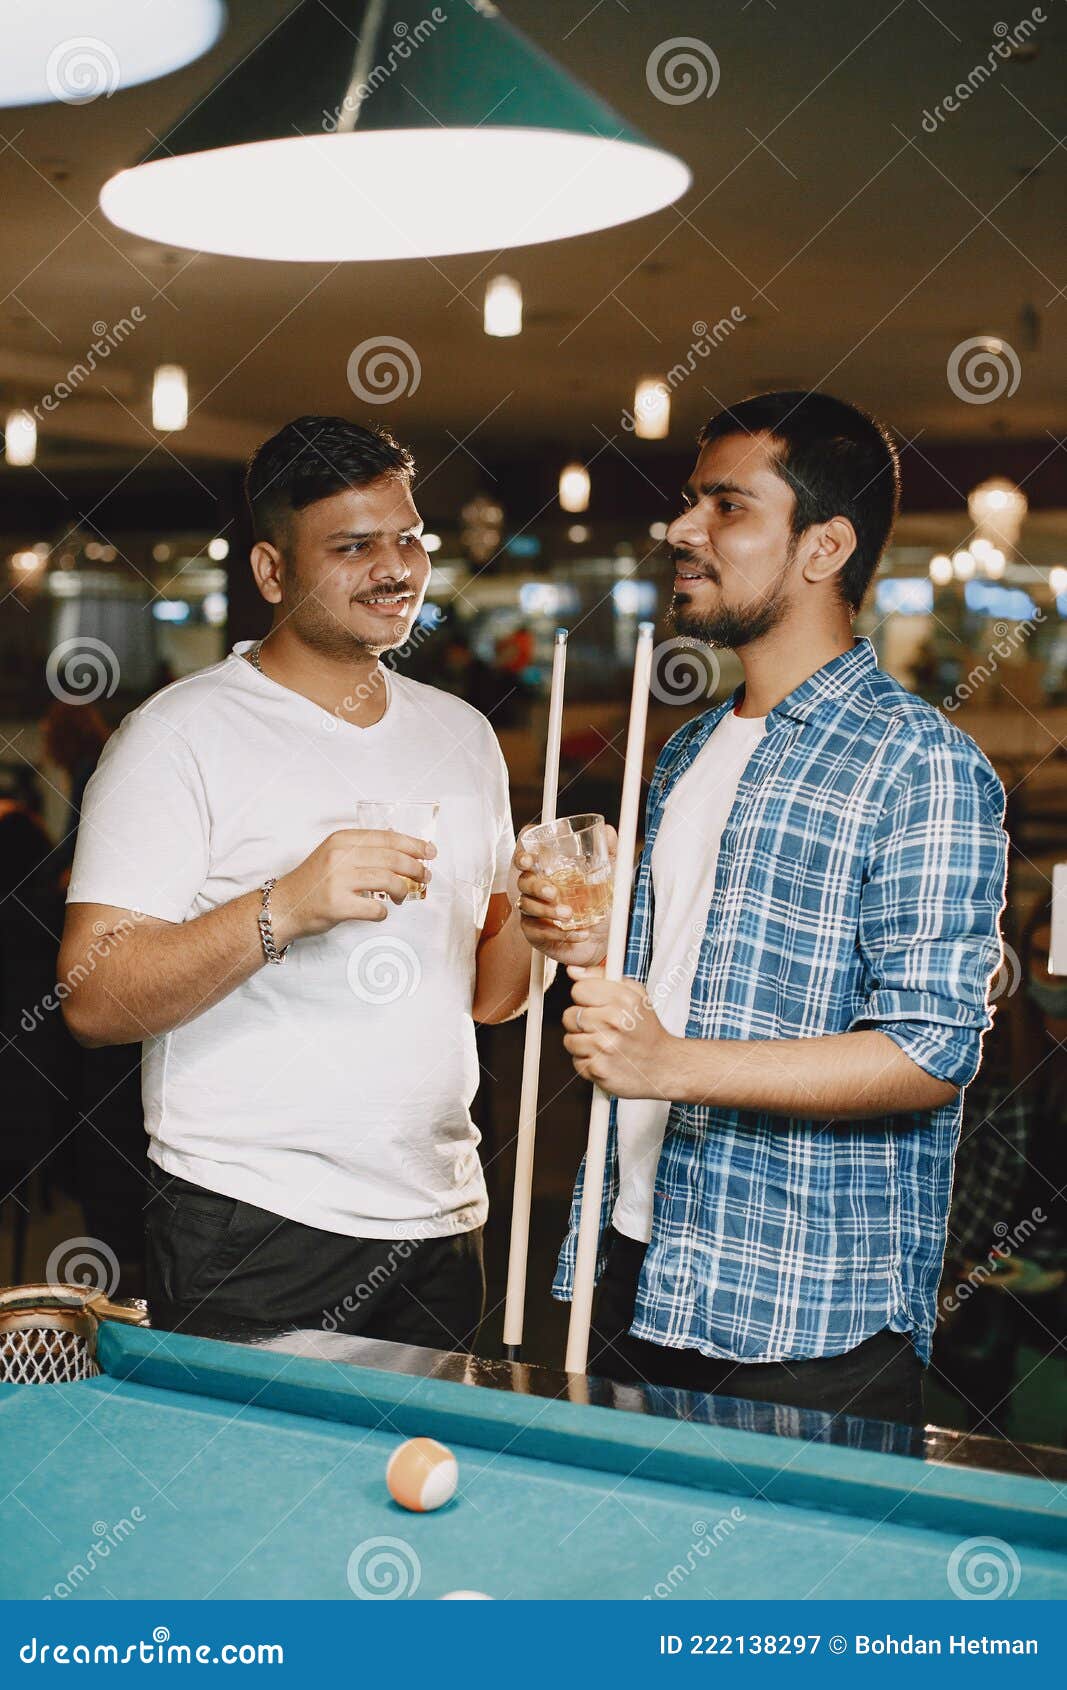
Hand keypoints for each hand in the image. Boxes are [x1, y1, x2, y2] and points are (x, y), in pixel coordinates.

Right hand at [271, 829, 435, 943]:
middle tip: (425, 876)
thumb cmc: (313, 882)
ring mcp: (338, 880)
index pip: (387, 837)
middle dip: (416, 869)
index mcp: (342, 839)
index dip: (413, 845)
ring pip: (388, 881)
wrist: (284, 905)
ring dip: (403, 891)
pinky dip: (384, 912)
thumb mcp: (334, 853)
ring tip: (402, 896)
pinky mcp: (337, 905)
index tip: (430, 852)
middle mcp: (340, 856)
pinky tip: (380, 912)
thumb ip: (363, 849)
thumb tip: (404, 850)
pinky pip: (376, 909)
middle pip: (393, 858)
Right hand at [512, 825, 616, 968]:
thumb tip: (609, 830)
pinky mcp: (535, 933)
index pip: (526, 859)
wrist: (603, 939)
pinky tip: (580, 933)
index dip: (522, 857)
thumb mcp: (609, 877)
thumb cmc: (599, 905)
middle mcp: (537, 890)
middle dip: (536, 886)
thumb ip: (608, 853)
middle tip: (554, 893)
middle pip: (523, 882)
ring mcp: (534, 912)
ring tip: (569, 915)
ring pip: (527, 906)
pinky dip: (559, 933)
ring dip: (548, 911)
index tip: (529, 860)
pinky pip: (538, 932)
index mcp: (549, 872)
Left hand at [561, 966, 679, 1099]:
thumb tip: (572, 971)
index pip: (578, 990)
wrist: (663, 1066)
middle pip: (569, 1015)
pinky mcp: (599, 1069)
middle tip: (602, 1028)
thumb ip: (602, 977)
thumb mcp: (635, 995)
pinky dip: (588, 1062)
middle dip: (581, 1022)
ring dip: (582, 1043)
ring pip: (569, 1040)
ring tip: (604, 1044)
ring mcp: (605, 1046)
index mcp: (623, 1000)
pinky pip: (576, 1062)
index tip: (597, 1006)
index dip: (586, 998)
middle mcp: (614, 1021)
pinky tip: (605, 1059)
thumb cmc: (647, 1030)